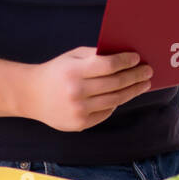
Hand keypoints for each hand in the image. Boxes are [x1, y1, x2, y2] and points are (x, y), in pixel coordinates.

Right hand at [19, 47, 153, 130]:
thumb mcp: (72, 57)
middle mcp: (76, 92)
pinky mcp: (79, 124)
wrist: (30, 95)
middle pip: (116, 84)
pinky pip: (106, 112)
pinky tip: (124, 95)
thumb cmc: (57, 71)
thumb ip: (96, 55)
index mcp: (74, 71)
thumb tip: (125, 57)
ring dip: (133, 91)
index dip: (126, 62)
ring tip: (143, 84)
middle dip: (135, 76)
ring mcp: (78, 110)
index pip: (108, 66)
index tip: (138, 58)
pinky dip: (116, 103)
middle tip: (148, 71)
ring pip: (114, 100)